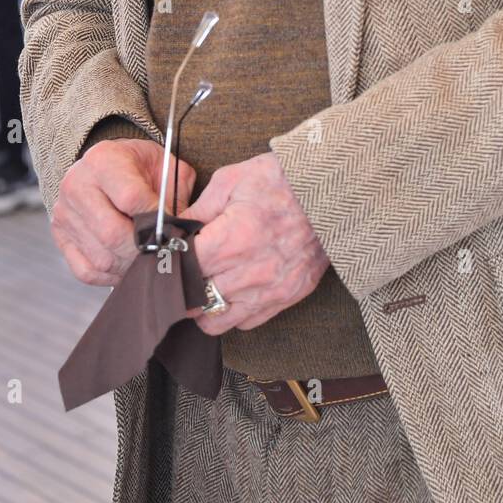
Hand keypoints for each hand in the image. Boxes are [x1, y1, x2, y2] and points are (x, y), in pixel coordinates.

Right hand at [52, 138, 196, 286]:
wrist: (109, 165)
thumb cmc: (142, 167)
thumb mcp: (164, 166)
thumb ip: (175, 194)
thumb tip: (179, 232)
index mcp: (103, 160)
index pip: (131, 198)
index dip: (156, 218)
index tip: (172, 227)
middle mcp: (77, 184)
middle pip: (112, 233)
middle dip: (144, 249)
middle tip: (164, 252)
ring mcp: (64, 213)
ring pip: (101, 257)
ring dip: (131, 266)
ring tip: (150, 260)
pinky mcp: (60, 237)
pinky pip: (87, 270)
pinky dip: (112, 276)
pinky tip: (129, 266)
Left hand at [183, 152, 328, 335]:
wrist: (331, 190)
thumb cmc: (282, 180)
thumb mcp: (231, 180)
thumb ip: (198, 208)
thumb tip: (175, 229)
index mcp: (232, 240)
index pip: (182, 271)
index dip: (172, 263)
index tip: (172, 256)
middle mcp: (250, 273)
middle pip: (194, 300)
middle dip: (184, 286)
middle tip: (184, 272)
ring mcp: (271, 289)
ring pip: (217, 321)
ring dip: (205, 306)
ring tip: (206, 285)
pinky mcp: (289, 295)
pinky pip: (248, 322)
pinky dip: (234, 311)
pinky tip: (234, 289)